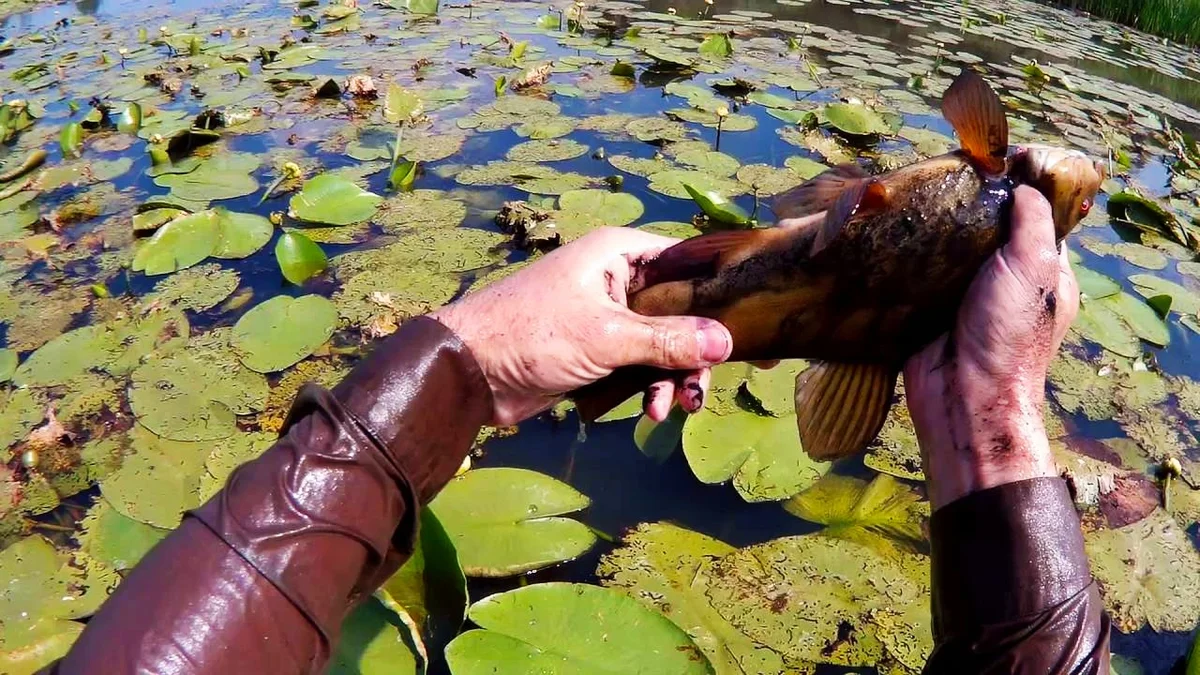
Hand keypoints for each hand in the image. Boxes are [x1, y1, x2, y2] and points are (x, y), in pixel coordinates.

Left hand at [431, 228, 733, 425]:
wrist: (470, 373)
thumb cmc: (535, 335)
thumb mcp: (608, 337)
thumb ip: (669, 340)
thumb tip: (726, 342)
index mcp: (619, 253)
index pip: (686, 262)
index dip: (717, 293)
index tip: (749, 325)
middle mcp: (617, 278)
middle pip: (679, 311)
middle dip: (693, 353)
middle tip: (700, 391)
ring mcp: (606, 316)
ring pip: (660, 344)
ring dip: (671, 378)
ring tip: (670, 409)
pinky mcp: (595, 350)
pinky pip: (638, 364)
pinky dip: (648, 386)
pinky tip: (649, 412)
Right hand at [904, 186, 1077, 508]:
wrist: (962, 397)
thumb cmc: (1009, 334)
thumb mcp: (1035, 268)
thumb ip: (1032, 223)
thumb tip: (1022, 182)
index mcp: (1044, 270)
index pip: (1037, 217)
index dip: (1020, 188)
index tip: (992, 159)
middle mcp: (1006, 280)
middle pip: (988, 229)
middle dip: (968, 204)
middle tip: (942, 171)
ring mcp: (965, 295)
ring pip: (951, 248)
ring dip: (936, 227)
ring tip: (914, 192)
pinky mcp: (929, 308)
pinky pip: (920, 271)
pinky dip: (910, 253)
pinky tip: (896, 228)